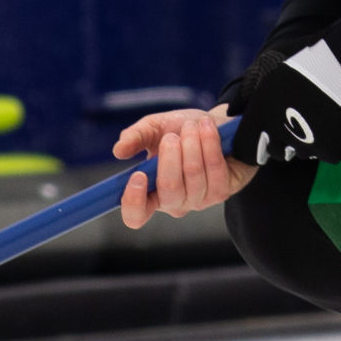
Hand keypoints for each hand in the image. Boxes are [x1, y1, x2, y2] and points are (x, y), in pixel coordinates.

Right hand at [113, 106, 255, 228]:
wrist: (213, 125)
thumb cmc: (180, 131)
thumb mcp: (154, 128)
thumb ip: (135, 137)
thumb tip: (118, 150)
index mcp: (150, 193)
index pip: (136, 215)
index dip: (134, 202)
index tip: (138, 175)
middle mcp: (174, 203)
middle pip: (169, 189)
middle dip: (170, 158)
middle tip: (171, 136)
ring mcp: (199, 200)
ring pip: (193, 175)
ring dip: (192, 144)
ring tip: (191, 126)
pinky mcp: (221, 192)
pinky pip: (214, 168)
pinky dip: (209, 143)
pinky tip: (206, 128)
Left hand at [243, 10, 340, 165]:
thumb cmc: (303, 61)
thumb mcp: (264, 69)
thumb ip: (246, 94)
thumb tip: (231, 111)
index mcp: (261, 120)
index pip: (244, 150)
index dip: (252, 143)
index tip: (261, 132)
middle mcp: (281, 139)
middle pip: (275, 152)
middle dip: (280, 139)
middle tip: (294, 115)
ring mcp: (308, 148)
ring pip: (301, 152)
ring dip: (305, 140)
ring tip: (316, 114)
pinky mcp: (332, 152)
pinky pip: (326, 152)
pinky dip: (329, 141)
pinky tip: (333, 119)